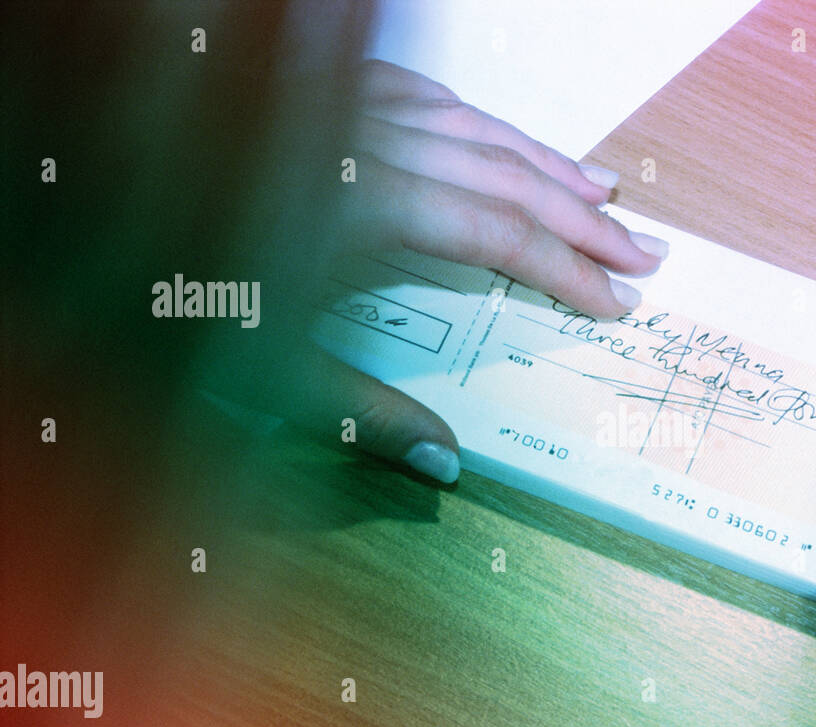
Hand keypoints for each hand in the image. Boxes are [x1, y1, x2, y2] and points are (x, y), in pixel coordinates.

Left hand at [201, 60, 667, 482]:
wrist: (95, 191)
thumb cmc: (170, 282)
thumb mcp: (261, 364)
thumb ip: (360, 414)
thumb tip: (441, 463)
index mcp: (365, 206)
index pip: (500, 237)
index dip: (568, 271)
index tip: (616, 301)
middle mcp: (369, 144)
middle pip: (508, 177)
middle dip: (584, 218)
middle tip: (644, 251)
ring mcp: (351, 111)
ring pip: (481, 130)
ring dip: (551, 166)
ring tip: (608, 192)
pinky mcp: (331, 99)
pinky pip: (436, 103)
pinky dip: (489, 128)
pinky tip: (513, 144)